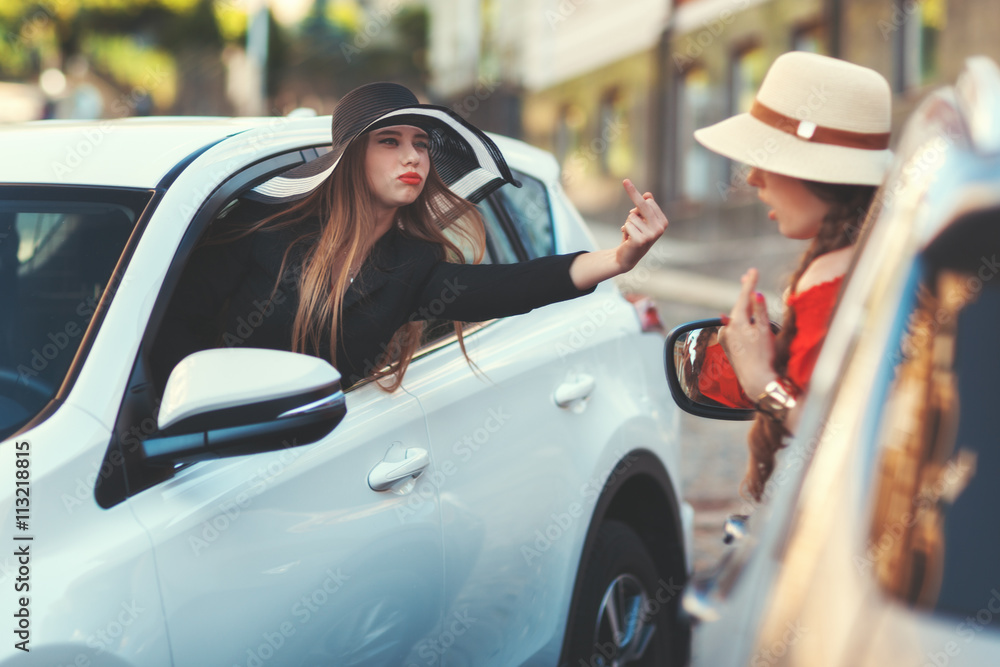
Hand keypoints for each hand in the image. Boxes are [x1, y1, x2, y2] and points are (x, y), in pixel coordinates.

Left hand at [615, 179, 667, 272]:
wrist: (627, 257)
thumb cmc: (634, 236)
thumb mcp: (641, 220)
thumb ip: (645, 207)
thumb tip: (648, 194)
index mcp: (663, 221)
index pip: (649, 201)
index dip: (636, 195)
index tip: (627, 182)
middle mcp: (660, 228)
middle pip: (643, 205)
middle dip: (633, 192)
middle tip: (625, 180)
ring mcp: (651, 235)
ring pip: (631, 216)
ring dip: (627, 224)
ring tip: (631, 234)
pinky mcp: (641, 240)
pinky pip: (627, 225)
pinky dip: (624, 230)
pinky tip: (628, 239)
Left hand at [718, 268, 777, 398]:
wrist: (756, 381)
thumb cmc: (764, 357)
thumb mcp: (765, 331)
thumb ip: (760, 311)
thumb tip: (756, 294)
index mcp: (737, 322)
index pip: (744, 297)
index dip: (750, 283)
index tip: (753, 271)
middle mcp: (728, 329)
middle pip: (738, 305)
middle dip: (745, 291)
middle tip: (748, 276)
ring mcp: (726, 338)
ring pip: (736, 317)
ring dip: (743, 305)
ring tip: (747, 292)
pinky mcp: (728, 346)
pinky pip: (733, 327)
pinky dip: (739, 319)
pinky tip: (741, 317)